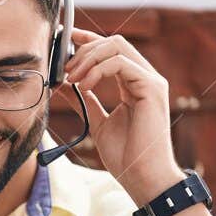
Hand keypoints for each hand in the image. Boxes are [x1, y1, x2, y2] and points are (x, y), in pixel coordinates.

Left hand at [64, 26, 184, 205]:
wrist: (143, 178)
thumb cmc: (126, 157)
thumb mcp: (98, 123)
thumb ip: (85, 102)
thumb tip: (64, 85)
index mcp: (134, 84)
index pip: (112, 50)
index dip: (88, 39)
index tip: (65, 37)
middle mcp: (145, 78)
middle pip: (114, 42)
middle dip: (85, 50)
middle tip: (65, 70)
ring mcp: (151, 81)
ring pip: (117, 46)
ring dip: (89, 59)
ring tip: (73, 79)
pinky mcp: (151, 88)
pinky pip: (121, 63)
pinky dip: (98, 70)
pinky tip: (84, 86)